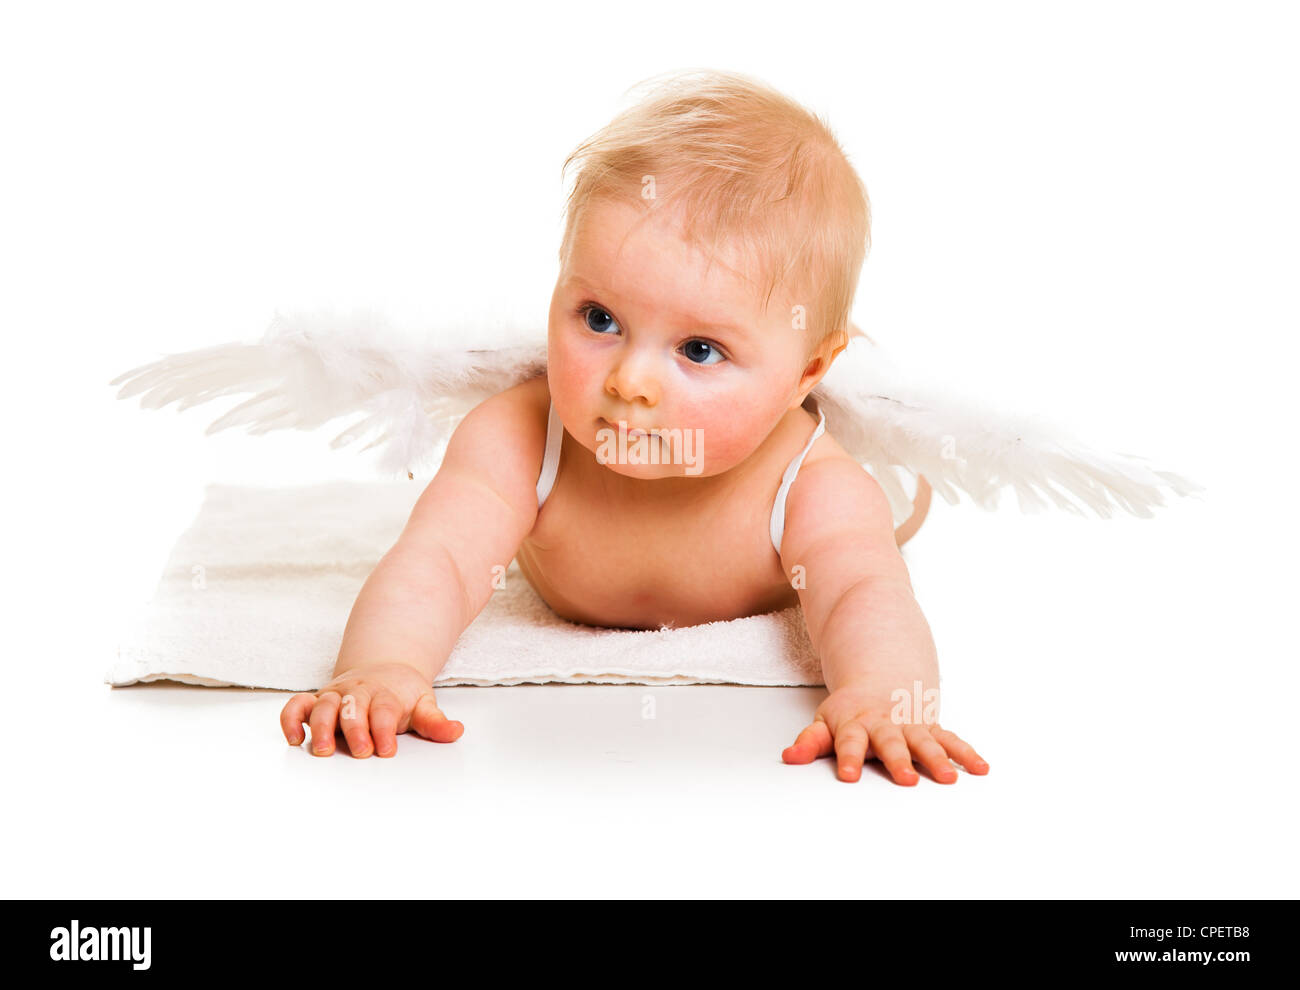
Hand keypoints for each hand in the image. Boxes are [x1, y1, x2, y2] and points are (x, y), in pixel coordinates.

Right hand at [280, 662, 462, 757]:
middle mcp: (357, 692)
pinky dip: (290, 719)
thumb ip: (436, 722)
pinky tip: (294, 739)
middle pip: (352, 706)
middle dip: (354, 729)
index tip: (386, 749)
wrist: (384, 669)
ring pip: (322, 705)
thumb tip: (456, 731)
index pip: (383, 710)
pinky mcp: (316, 700)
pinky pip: (296, 705)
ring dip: (320, 726)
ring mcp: (335, 695)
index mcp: (385, 694)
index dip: (384, 729)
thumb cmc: (402, 695)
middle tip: (360, 751)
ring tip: (322, 750)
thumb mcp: (424, 704)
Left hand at [782, 682, 987, 784]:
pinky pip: (951, 740)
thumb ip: (810, 742)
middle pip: (891, 743)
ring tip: (949, 778)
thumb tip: (789, 759)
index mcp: (856, 724)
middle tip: (906, 780)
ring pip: (925, 742)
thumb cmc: (850, 710)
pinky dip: (966, 753)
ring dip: (938, 759)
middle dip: (899, 761)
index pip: (850, 742)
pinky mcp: (931, 728)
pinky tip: (980, 769)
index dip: (849, 758)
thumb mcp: (825, 722)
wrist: (882, 677)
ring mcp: (910, 725)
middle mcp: (885, 725)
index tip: (849, 775)